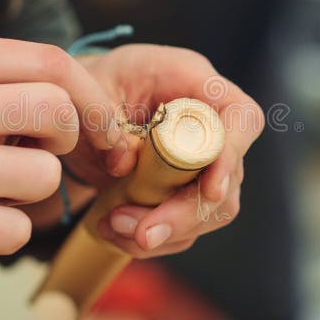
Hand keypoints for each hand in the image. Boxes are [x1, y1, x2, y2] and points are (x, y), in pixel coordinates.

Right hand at [0, 34, 118, 319]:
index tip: (102, 125)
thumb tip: (76, 102)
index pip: (48, 59)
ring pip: (43, 174)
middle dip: (69, 141)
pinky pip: (16, 228)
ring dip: (32, 193)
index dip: (91, 96)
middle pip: (57, 110)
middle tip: (43, 155)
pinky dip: (5, 232)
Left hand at [65, 44, 263, 257]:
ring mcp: (201, 160)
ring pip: (211, 210)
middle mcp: (207, 123)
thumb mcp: (88, 90)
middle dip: (187, 213)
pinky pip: (186, 226)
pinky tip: (114, 232)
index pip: (240, 116)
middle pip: (230, 177)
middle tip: (143, 234)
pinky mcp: (184, 189)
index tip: (210, 190)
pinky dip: (154, 238)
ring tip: (113, 227)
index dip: (233, 154)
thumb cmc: (91, 84)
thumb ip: (104, 121)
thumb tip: (124, 165)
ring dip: (167, 231)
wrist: (79, 106)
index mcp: (193, 81)